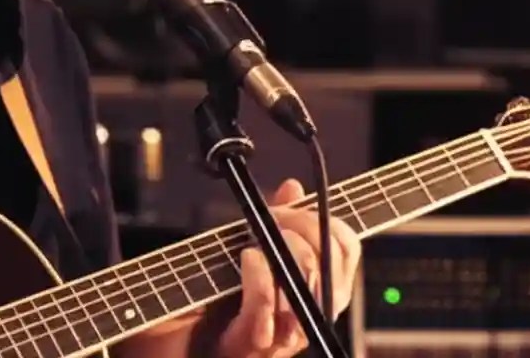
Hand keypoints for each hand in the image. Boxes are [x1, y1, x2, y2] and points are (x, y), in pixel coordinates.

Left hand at [216, 179, 360, 357]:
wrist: (182, 340)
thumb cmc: (219, 297)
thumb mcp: (252, 251)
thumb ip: (275, 222)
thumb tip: (293, 188)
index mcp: (318, 291)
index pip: (346, 249)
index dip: (325, 221)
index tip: (293, 209)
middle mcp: (310, 315)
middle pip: (331, 265)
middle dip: (303, 228)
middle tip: (273, 218)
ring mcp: (283, 336)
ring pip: (306, 287)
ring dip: (283, 251)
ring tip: (260, 237)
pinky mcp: (251, 345)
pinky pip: (268, 309)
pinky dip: (260, 278)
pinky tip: (248, 257)